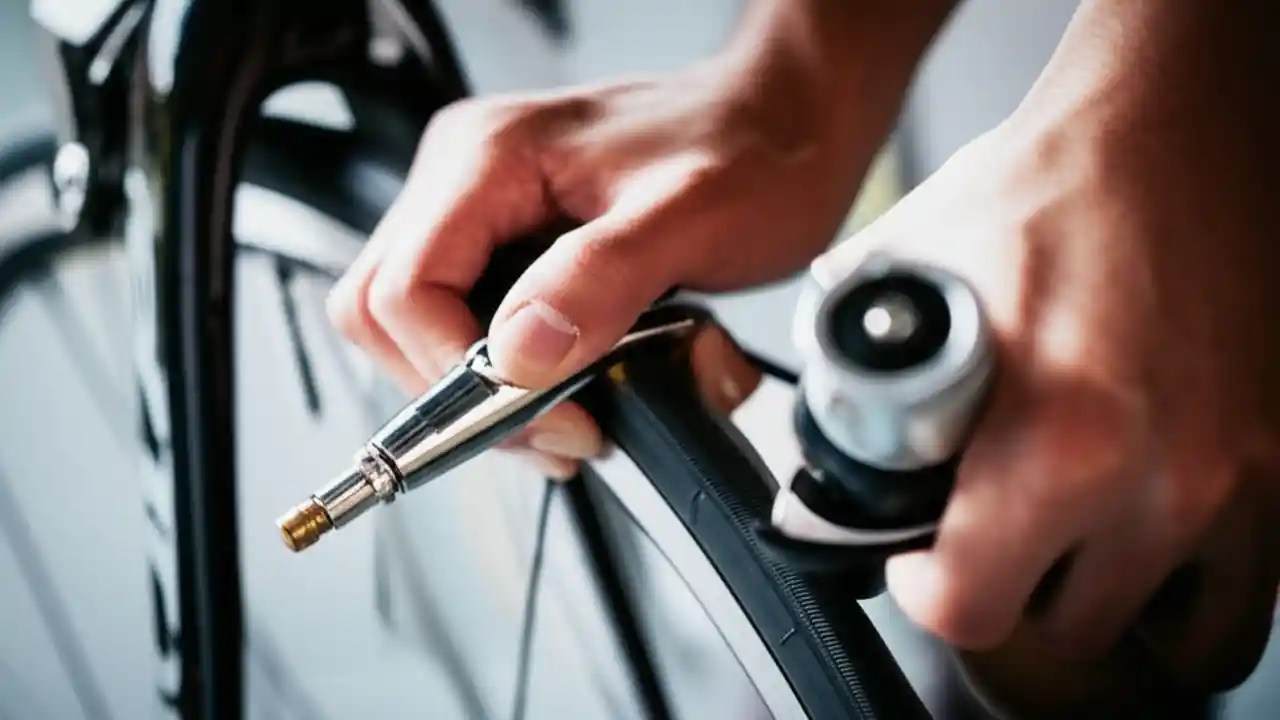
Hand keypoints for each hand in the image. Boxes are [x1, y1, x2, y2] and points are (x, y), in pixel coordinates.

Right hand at [324, 64, 891, 472]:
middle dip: (464, 396)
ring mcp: (489, 215)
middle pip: (391, 317)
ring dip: (495, 395)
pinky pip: (478, 327)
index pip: (403, 290)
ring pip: (428, 332)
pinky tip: (580, 385)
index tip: (540, 414)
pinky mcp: (517, 246)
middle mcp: (471, 183)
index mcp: (490, 159)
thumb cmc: (753, 145)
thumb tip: (518, 358)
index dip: (456, 373)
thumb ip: (600, 282)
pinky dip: (523, 376)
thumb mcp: (691, 216)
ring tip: (577, 415)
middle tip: (556, 429)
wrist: (791, 122)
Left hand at [815, 57, 1279, 697]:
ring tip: (1067, 522)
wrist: (1178, 130)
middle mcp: (1163, 480)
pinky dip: (1183, 585)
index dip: (928, 585)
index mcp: (1058, 441)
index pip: (967, 608)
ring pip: (1153, 625)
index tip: (924, 557)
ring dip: (1096, 585)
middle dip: (1011, 579)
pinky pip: (1234, 599)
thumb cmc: (1051, 187)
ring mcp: (1239, 482)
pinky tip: (1142, 526)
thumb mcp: (907, 275)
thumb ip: (854, 373)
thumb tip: (823, 432)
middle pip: (1057, 623)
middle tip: (992, 524)